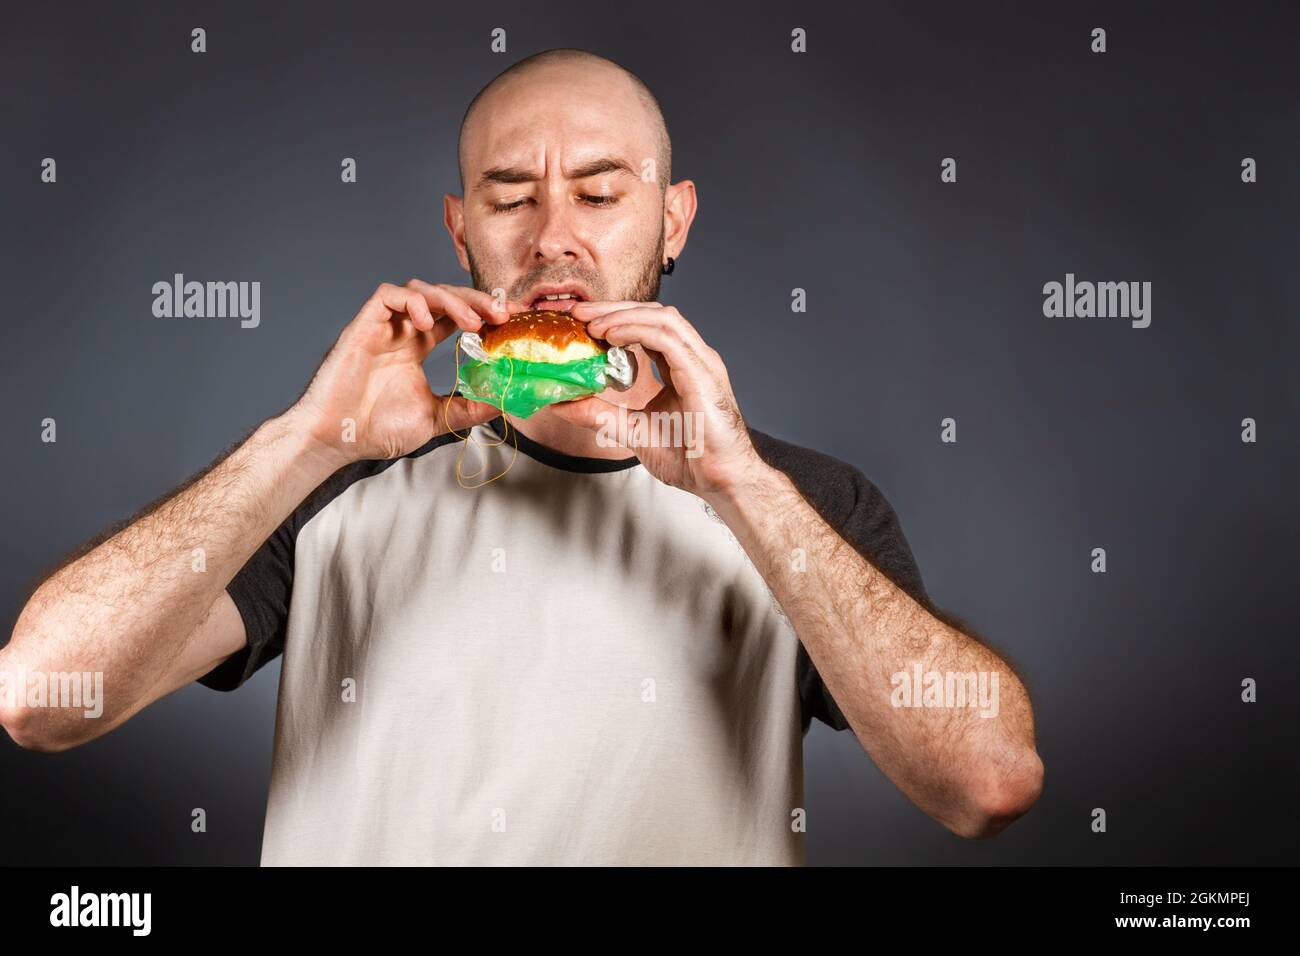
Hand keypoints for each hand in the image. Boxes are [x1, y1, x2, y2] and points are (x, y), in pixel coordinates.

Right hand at [289, 280, 526, 464]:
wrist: (335, 439)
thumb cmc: (376, 429)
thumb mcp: (436, 419)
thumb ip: (468, 408)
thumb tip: (505, 401)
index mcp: (417, 348)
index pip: (456, 316)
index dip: (483, 312)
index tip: (511, 319)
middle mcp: (402, 332)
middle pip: (444, 297)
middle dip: (476, 300)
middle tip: (502, 313)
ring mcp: (383, 327)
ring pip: (420, 289)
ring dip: (451, 299)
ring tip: (471, 322)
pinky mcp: (363, 326)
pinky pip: (388, 295)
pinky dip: (412, 301)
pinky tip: (429, 323)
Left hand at [553, 301, 768, 498]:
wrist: (720, 481)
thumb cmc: (690, 458)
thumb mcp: (631, 430)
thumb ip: (599, 414)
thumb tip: (561, 403)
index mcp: (681, 366)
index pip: (647, 327)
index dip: (615, 319)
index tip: (582, 321)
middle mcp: (693, 358)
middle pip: (653, 314)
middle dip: (613, 308)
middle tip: (579, 312)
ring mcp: (700, 362)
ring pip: (662, 317)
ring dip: (623, 315)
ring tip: (591, 323)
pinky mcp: (701, 373)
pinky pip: (667, 337)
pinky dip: (636, 330)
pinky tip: (611, 336)